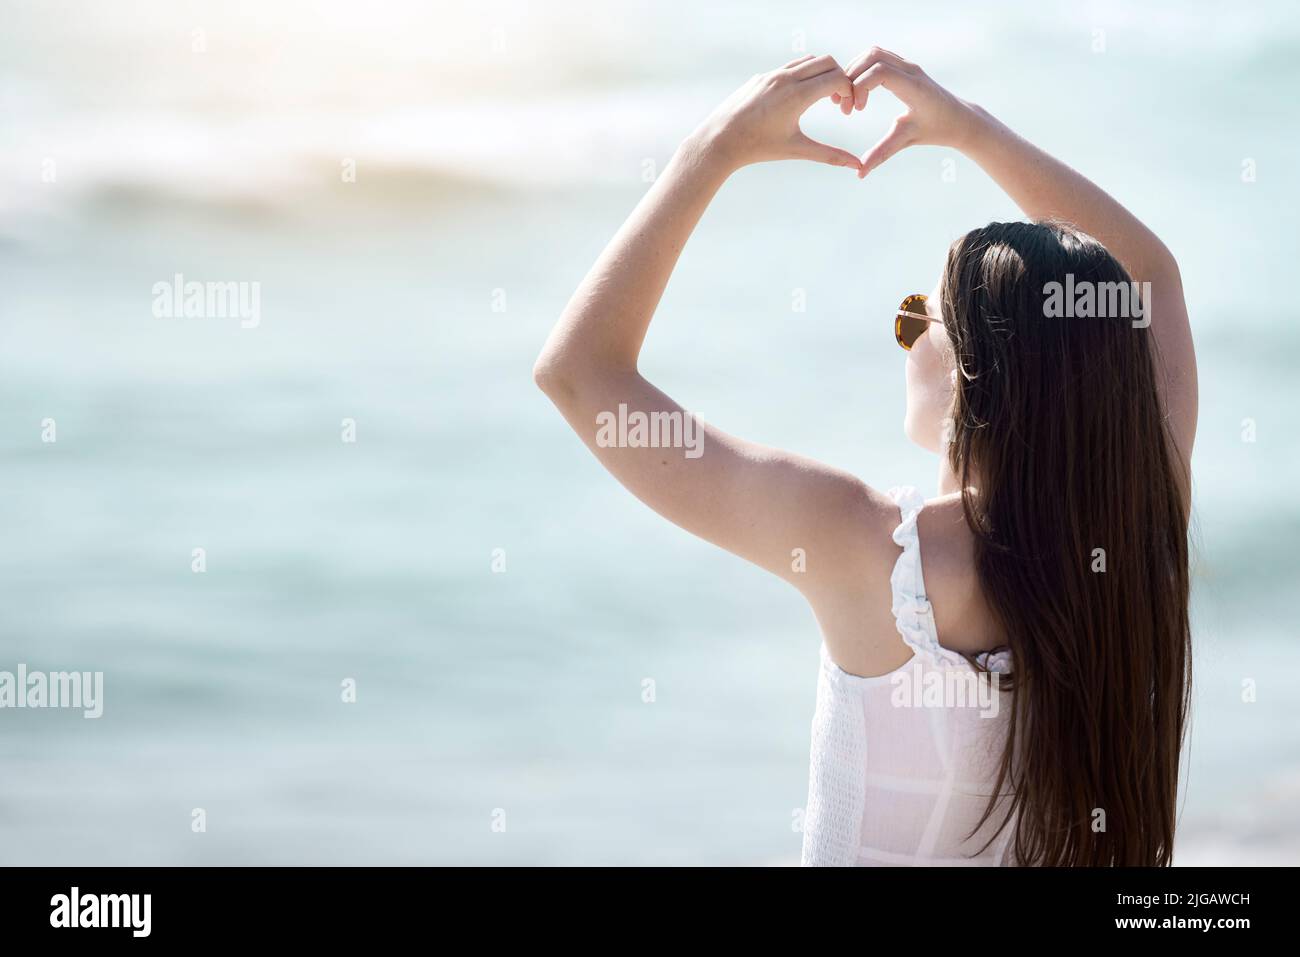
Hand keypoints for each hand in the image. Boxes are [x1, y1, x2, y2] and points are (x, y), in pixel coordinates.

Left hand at [691, 55, 862, 173]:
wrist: (720, 140)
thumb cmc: (758, 148)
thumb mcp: (797, 150)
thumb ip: (829, 155)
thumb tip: (857, 166)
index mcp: (797, 96)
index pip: (836, 78)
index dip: (849, 91)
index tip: (847, 109)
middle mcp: (786, 79)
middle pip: (827, 62)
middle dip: (839, 77)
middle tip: (839, 101)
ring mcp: (772, 74)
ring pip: (808, 61)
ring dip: (821, 73)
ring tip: (823, 97)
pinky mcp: (762, 76)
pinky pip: (790, 67)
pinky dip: (804, 74)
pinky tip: (801, 96)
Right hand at [834, 47, 982, 177]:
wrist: (959, 118)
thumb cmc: (936, 130)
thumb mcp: (907, 141)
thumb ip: (882, 154)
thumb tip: (859, 174)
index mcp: (913, 87)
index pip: (879, 71)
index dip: (860, 87)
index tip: (857, 110)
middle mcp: (910, 70)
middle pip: (872, 56)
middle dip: (852, 77)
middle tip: (845, 105)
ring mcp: (908, 64)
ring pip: (873, 53)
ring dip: (855, 70)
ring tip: (848, 97)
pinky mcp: (904, 65)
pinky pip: (878, 56)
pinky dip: (862, 68)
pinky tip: (858, 90)